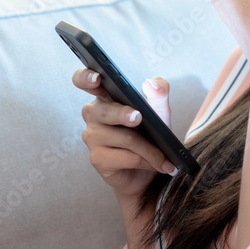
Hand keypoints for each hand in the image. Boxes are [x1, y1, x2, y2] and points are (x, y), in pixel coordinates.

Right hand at [73, 69, 176, 199]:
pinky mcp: (97, 159)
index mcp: (104, 97)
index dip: (86, 77)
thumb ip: (159, 94)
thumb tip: (150, 83)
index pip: (84, 81)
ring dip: (150, 149)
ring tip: (165, 156)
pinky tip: (158, 165)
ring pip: (125, 138)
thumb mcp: (159, 113)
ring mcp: (92, 137)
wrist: (149, 171)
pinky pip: (127, 157)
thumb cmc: (149, 136)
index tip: (97, 78)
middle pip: (107, 111)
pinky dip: (148, 161)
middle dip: (125, 115)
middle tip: (139, 118)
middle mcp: (93, 115)